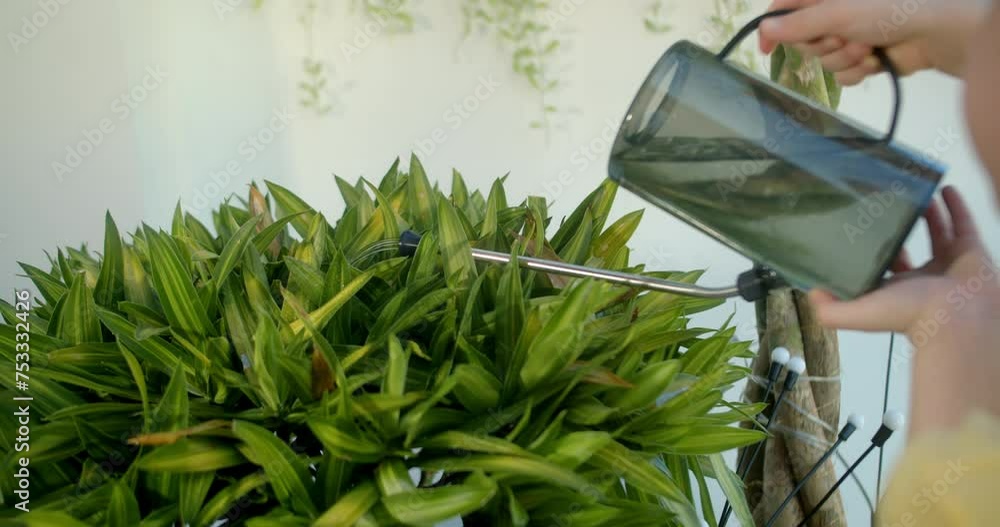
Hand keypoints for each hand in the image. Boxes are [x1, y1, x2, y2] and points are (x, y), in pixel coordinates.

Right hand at [758, 0, 988, 83]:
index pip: (785, 8)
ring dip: (843, 58)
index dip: (772, 28)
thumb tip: (764, 28)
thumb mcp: (837, 13)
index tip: (765, 48)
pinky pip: (842, 75)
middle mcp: (835, 13)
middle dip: (822, 44)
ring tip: (867, 47)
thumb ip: (798, 24)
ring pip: (823, 60)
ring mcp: (850, 36)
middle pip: (803, 40)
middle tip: (842, 36)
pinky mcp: (864, 58)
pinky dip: (857, 71)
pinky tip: (875, 61)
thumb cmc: (888, 9)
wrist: (935, 32)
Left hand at [808, 186, 998, 337]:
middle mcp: (923, 279)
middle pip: (907, 249)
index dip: (868, 252)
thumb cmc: (910, 314)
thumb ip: (831, 310)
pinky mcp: (972, 250)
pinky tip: (942, 189)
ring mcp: (949, 264)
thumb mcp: (860, 314)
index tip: (855, 229)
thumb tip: (810, 292)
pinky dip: (955, 206)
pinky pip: (963, 223)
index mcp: (896, 291)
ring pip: (937, 234)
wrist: (959, 318)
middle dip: (895, 230)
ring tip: (912, 192)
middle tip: (882, 203)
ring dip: (926, 214)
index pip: (879, 268)